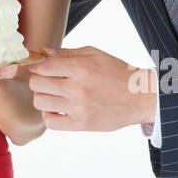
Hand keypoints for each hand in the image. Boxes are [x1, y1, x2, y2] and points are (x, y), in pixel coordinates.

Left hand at [27, 45, 155, 131]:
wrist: (140, 96)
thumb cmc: (117, 72)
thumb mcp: (94, 54)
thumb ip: (66, 53)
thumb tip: (43, 52)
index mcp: (81, 67)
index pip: (43, 66)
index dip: (37, 65)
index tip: (39, 66)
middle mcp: (78, 88)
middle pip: (37, 84)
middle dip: (38, 79)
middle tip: (48, 79)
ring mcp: (79, 108)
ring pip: (40, 102)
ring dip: (43, 96)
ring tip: (54, 94)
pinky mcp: (81, 125)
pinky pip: (50, 122)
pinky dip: (49, 115)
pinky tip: (58, 108)